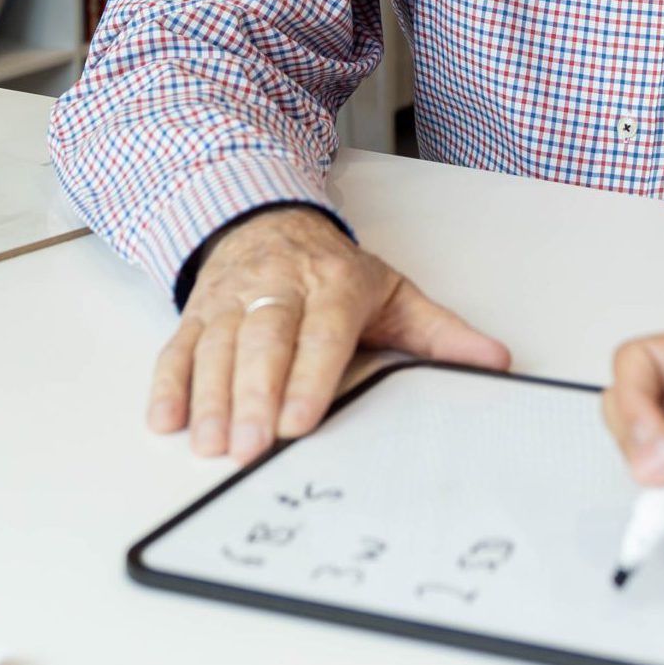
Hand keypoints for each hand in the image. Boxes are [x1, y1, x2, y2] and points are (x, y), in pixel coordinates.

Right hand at [150, 206, 509, 461]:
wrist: (269, 218)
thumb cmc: (334, 272)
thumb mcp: (393, 293)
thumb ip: (441, 333)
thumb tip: (496, 363)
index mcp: (334, 284)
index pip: (322, 333)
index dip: (309, 377)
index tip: (298, 422)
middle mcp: (279, 286)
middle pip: (264, 340)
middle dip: (254, 395)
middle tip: (250, 446)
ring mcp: (233, 298)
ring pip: (218, 346)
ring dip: (211, 397)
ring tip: (212, 444)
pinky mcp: (197, 311)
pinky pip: (179, 347)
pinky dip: (169, 384)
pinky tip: (167, 421)